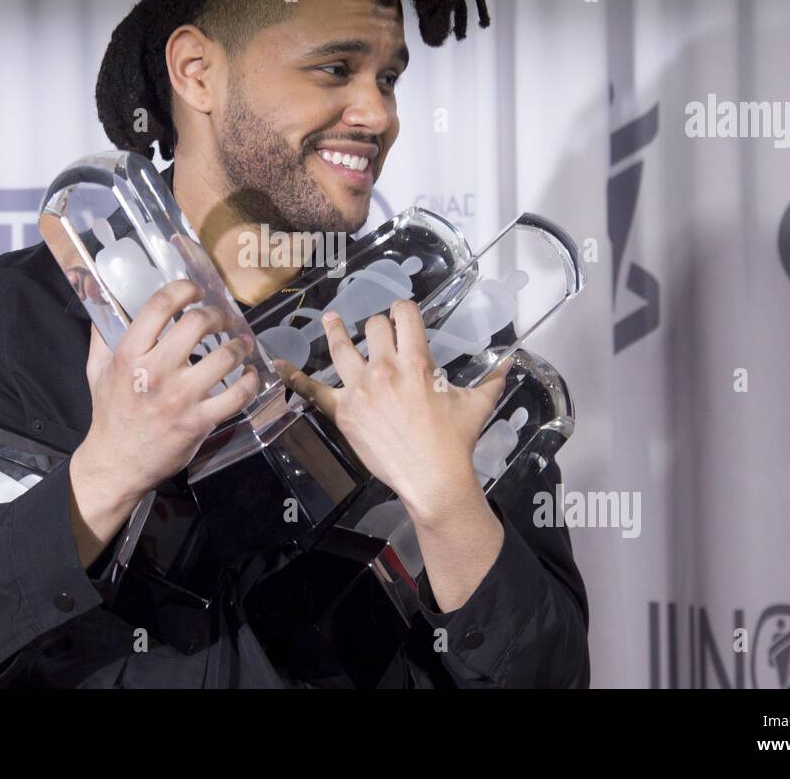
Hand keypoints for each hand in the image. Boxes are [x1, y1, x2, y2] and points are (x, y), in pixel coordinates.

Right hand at [67, 280, 259, 560]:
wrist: (117, 463)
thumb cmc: (110, 413)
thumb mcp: (97, 370)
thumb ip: (102, 336)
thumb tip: (104, 301)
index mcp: (129, 354)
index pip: (160, 306)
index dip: (184, 289)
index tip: (196, 290)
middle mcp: (155, 371)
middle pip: (197, 323)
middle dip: (217, 315)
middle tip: (224, 319)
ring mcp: (180, 397)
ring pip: (224, 357)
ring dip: (239, 345)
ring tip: (242, 343)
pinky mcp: (199, 421)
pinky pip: (237, 395)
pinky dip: (250, 380)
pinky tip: (250, 374)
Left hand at [273, 299, 508, 523]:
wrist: (432, 480)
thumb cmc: (455, 443)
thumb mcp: (477, 405)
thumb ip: (492, 379)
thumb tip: (511, 362)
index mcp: (417, 363)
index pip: (405, 316)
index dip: (405, 309)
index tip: (404, 314)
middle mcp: (385, 370)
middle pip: (375, 327)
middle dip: (381, 326)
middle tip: (382, 333)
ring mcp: (360, 390)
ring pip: (341, 347)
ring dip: (337, 330)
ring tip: (333, 320)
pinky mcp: (343, 412)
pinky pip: (313, 390)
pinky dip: (294, 377)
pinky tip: (278, 365)